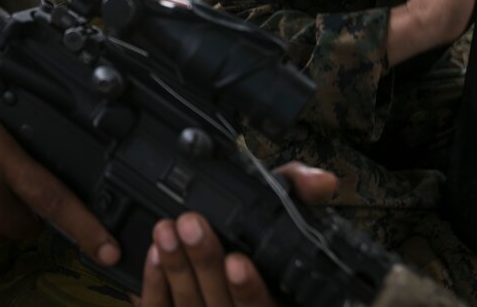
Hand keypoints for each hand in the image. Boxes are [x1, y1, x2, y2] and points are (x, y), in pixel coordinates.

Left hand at [133, 163, 337, 306]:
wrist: (216, 265)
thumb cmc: (254, 240)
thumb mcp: (277, 212)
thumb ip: (298, 193)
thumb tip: (323, 181)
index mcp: (275, 302)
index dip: (249, 289)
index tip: (237, 261)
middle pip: (222, 306)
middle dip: (204, 264)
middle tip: (191, 225)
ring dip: (177, 268)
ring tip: (166, 229)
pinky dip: (154, 283)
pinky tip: (153, 254)